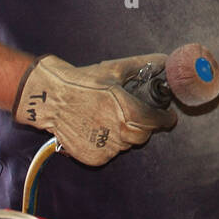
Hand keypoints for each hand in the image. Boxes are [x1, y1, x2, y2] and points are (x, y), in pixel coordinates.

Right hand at [12, 53, 176, 165]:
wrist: (51, 99)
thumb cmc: (83, 83)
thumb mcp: (115, 70)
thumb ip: (143, 65)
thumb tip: (164, 60)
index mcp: (130, 113)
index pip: (159, 122)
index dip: (165, 118)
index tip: (167, 116)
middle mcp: (121, 134)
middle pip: (144, 135)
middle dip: (143, 125)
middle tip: (132, 113)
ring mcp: (107, 148)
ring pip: (127, 144)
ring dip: (124, 134)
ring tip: (109, 118)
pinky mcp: (94, 158)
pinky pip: (110, 153)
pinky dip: (108, 143)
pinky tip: (97, 128)